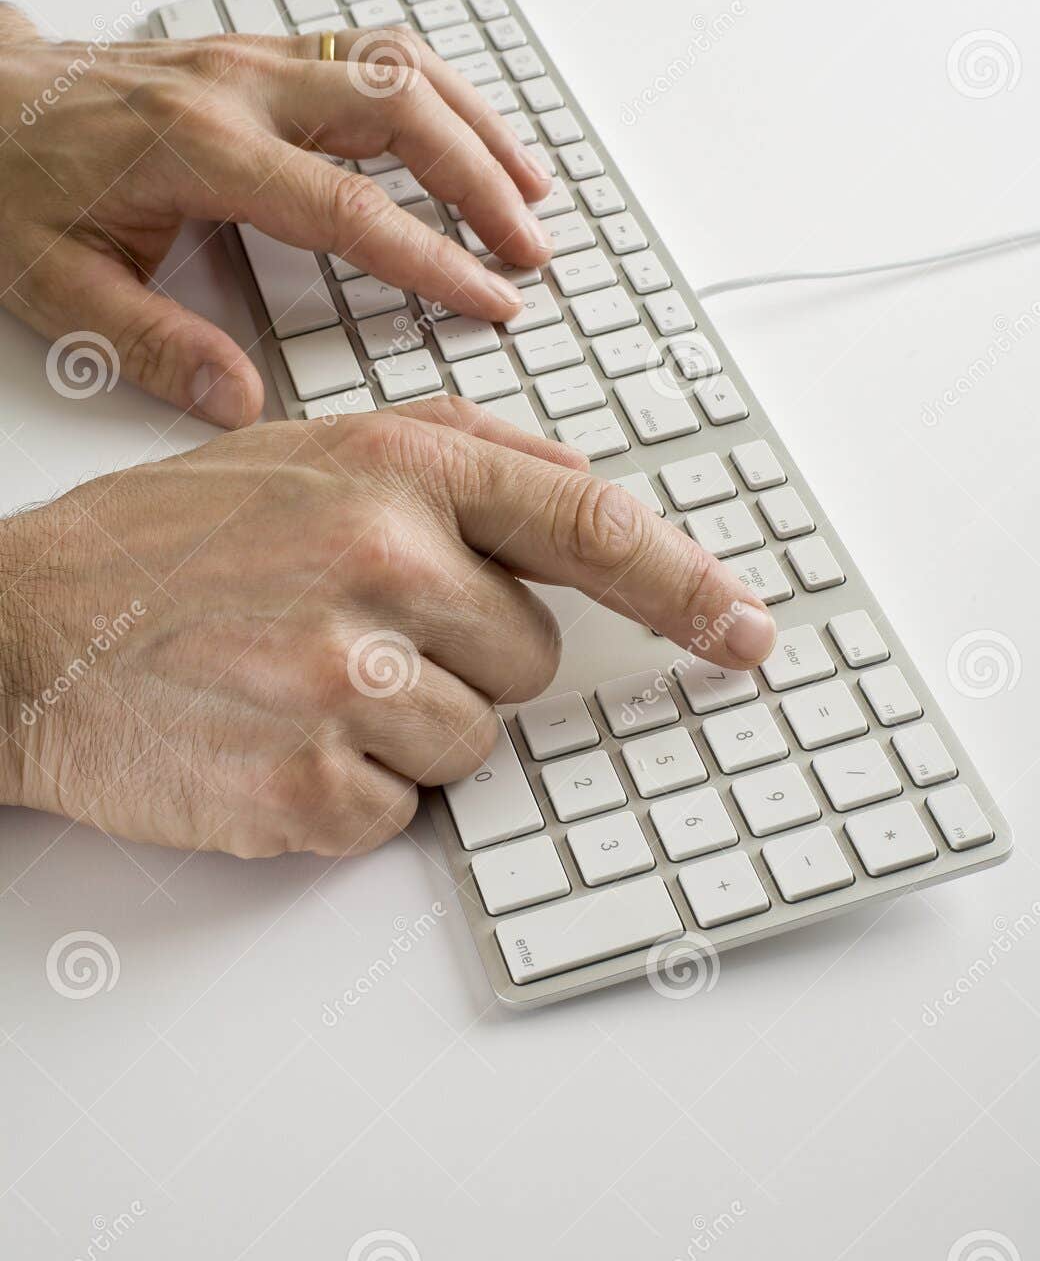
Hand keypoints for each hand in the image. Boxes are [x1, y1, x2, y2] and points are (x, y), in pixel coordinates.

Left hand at [0, 6, 550, 427]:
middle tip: (531, 251)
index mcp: (196, 148)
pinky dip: (435, 91)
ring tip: (530, 190)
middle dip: (482, 181)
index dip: (433, 258)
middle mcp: (236, 87)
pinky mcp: (253, 53)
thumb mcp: (52, 286)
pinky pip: (368, 51)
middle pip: (398, 111)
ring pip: (396, 65)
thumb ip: (147, 346)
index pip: (347, 206)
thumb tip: (238, 404)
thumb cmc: (8, 186)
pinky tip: (465, 132)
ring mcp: (249, 58)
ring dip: (475, 124)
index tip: (491, 299)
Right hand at [0, 400, 776, 857]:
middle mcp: (383, 562)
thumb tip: (579, 486)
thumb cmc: (166, 543)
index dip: (688, 584)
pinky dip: (349, 792)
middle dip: (463, 659)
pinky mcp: (310, 785)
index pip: (591, 525)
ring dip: (404, 730)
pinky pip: (401, 812)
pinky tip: (272, 739)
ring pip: (475, 744)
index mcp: (394, 471)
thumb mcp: (304, 449)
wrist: (24, 632)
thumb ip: (453, 451)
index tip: (747, 628)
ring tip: (299, 683)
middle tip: (351, 634)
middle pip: (531, 658)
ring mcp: (348, 677)